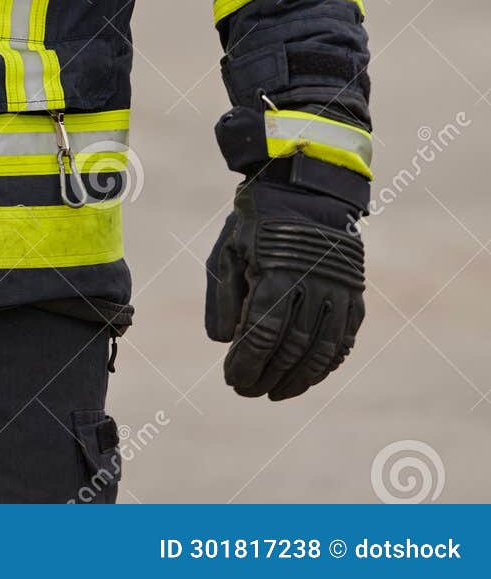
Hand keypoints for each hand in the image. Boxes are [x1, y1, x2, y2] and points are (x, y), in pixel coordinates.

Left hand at [205, 180, 363, 401]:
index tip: (231, 380)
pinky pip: (344, 340)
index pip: (261, 335)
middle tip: (247, 391)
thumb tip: (224, 342)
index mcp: (275, 272)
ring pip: (321, 352)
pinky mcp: (355, 294)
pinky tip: (308, 375)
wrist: (306, 186)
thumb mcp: (229, 249)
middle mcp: (311, 285)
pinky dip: (326, 364)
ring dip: (297, 379)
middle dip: (266, 376)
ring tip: (275, 392)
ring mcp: (338, 290)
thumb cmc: (258, 219)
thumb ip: (223, 296)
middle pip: (290, 349)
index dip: (245, 364)